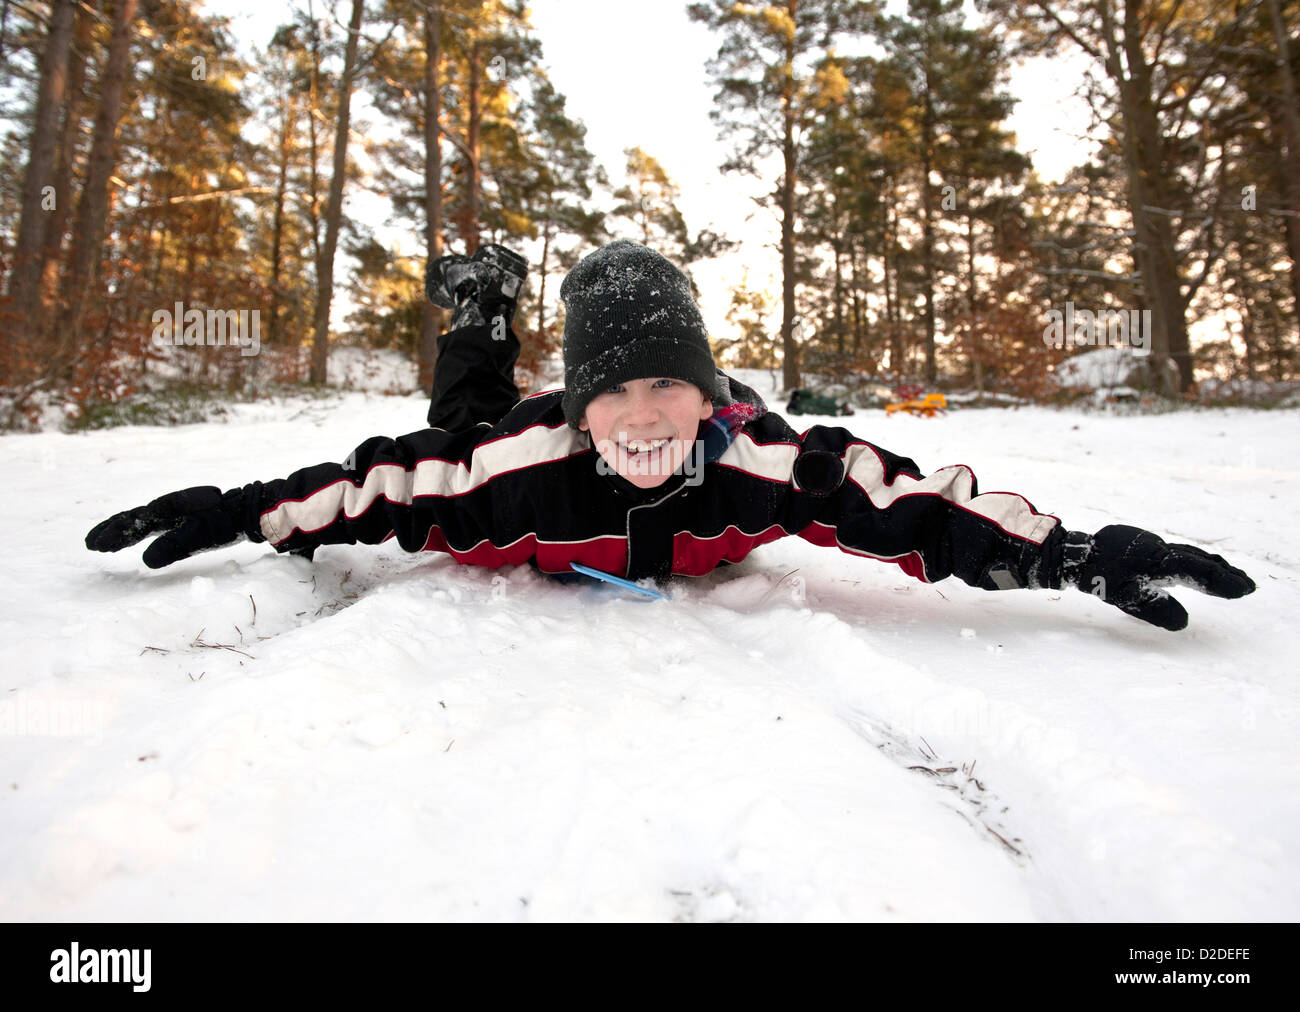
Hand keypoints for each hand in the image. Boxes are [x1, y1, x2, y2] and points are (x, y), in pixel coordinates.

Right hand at [85, 485, 246, 568]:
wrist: (247, 511)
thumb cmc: (224, 524)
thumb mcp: (199, 537)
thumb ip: (173, 547)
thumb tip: (146, 562)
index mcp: (165, 509)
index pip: (132, 523)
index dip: (113, 535)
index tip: (95, 547)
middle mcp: (166, 507)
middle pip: (132, 519)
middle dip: (111, 531)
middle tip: (91, 544)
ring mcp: (175, 511)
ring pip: (142, 520)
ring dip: (122, 530)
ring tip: (105, 541)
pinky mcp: (183, 517)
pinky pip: (154, 523)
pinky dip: (140, 530)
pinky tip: (140, 536)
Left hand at [1061, 524, 1255, 630]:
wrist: (1075, 554)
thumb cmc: (1099, 577)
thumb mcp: (1127, 597)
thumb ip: (1156, 609)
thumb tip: (1183, 623)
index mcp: (1160, 561)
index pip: (1199, 573)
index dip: (1223, 583)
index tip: (1245, 590)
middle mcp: (1160, 548)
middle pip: (1199, 560)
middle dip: (1224, 573)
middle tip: (1247, 584)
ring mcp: (1150, 543)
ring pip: (1187, 553)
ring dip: (1208, 565)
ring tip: (1227, 574)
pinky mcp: (1141, 542)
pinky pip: (1173, 550)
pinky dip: (1190, 559)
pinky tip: (1190, 566)